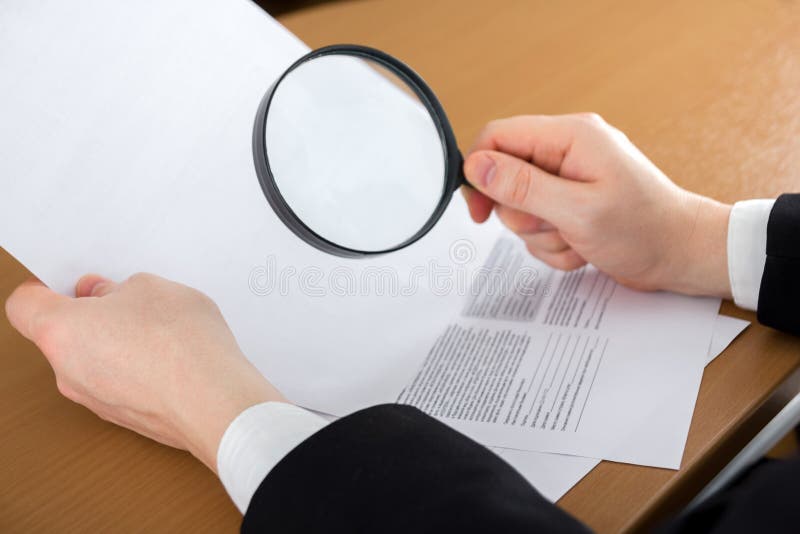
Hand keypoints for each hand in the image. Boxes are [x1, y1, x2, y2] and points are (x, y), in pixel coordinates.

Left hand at [4, 273, 284, 471]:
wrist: (214, 403)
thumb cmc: (179, 343)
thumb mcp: (151, 288)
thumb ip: (118, 288)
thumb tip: (106, 296)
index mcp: (60, 332)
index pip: (24, 305)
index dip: (45, 287)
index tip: (69, 281)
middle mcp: (66, 371)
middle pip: (64, 333)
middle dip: (94, 313)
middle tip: (131, 300)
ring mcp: (94, 400)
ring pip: (94, 359)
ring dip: (118, 342)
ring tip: (162, 330)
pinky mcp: (123, 417)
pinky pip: (119, 382)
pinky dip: (138, 368)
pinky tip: (173, 357)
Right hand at [462, 114, 731, 297]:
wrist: (682, 256)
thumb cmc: (646, 229)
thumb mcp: (578, 210)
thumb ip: (523, 186)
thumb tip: (476, 166)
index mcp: (570, 136)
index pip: (498, 137)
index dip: (479, 172)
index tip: (478, 210)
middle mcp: (567, 151)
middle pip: (505, 178)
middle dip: (522, 215)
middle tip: (555, 226)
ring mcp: (569, 179)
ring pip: (520, 210)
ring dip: (541, 236)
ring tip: (577, 239)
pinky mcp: (570, 205)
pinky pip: (537, 228)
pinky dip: (554, 245)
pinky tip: (582, 247)